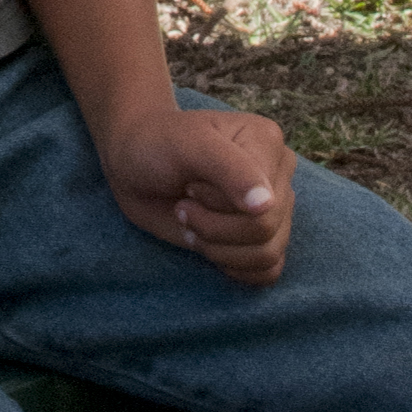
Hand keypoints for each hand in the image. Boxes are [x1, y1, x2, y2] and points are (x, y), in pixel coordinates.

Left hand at [99, 96, 290, 282]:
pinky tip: (209, 246)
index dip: (218, 204)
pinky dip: (236, 267)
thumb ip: (230, 170)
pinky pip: (268, 269)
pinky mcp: (260, 236)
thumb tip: (266, 206)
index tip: (189, 186)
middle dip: (213, 228)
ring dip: (219, 249)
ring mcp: (272, 207)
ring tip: (192, 224)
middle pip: (266, 230)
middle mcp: (277, 175)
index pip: (264, 201)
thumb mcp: (188, 146)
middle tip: (184, 206)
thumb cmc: (158, 146)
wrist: (134, 166)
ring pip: (267, 255)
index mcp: (268, 142)